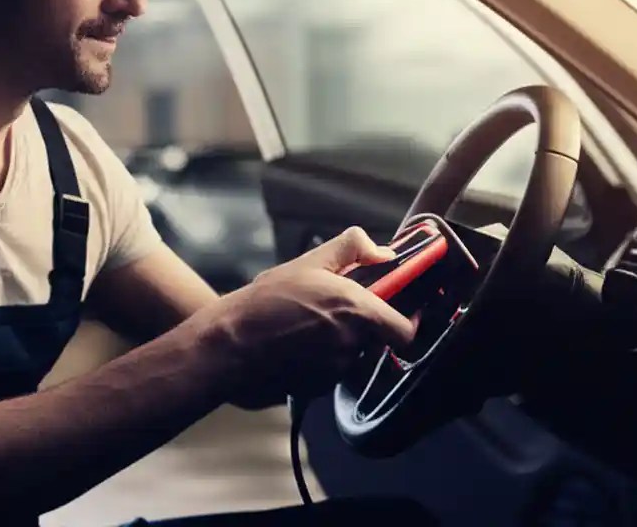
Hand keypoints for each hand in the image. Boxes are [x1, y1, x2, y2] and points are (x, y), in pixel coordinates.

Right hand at [188, 227, 419, 406]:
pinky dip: (322, 360)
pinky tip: (296, 345)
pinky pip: (332, 371)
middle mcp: (353, 344)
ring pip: (353, 355)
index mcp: (358, 311)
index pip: (406, 330)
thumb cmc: (266, 302)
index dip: (407, 320)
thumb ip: (352, 248)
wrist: (229, 345)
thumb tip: (384, 251)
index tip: (398, 309)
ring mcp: (337, 370)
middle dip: (364, 325)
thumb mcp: (308, 262)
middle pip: (377, 339)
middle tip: (334, 309)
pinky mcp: (320, 388)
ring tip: (307, 326)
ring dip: (340, 342)